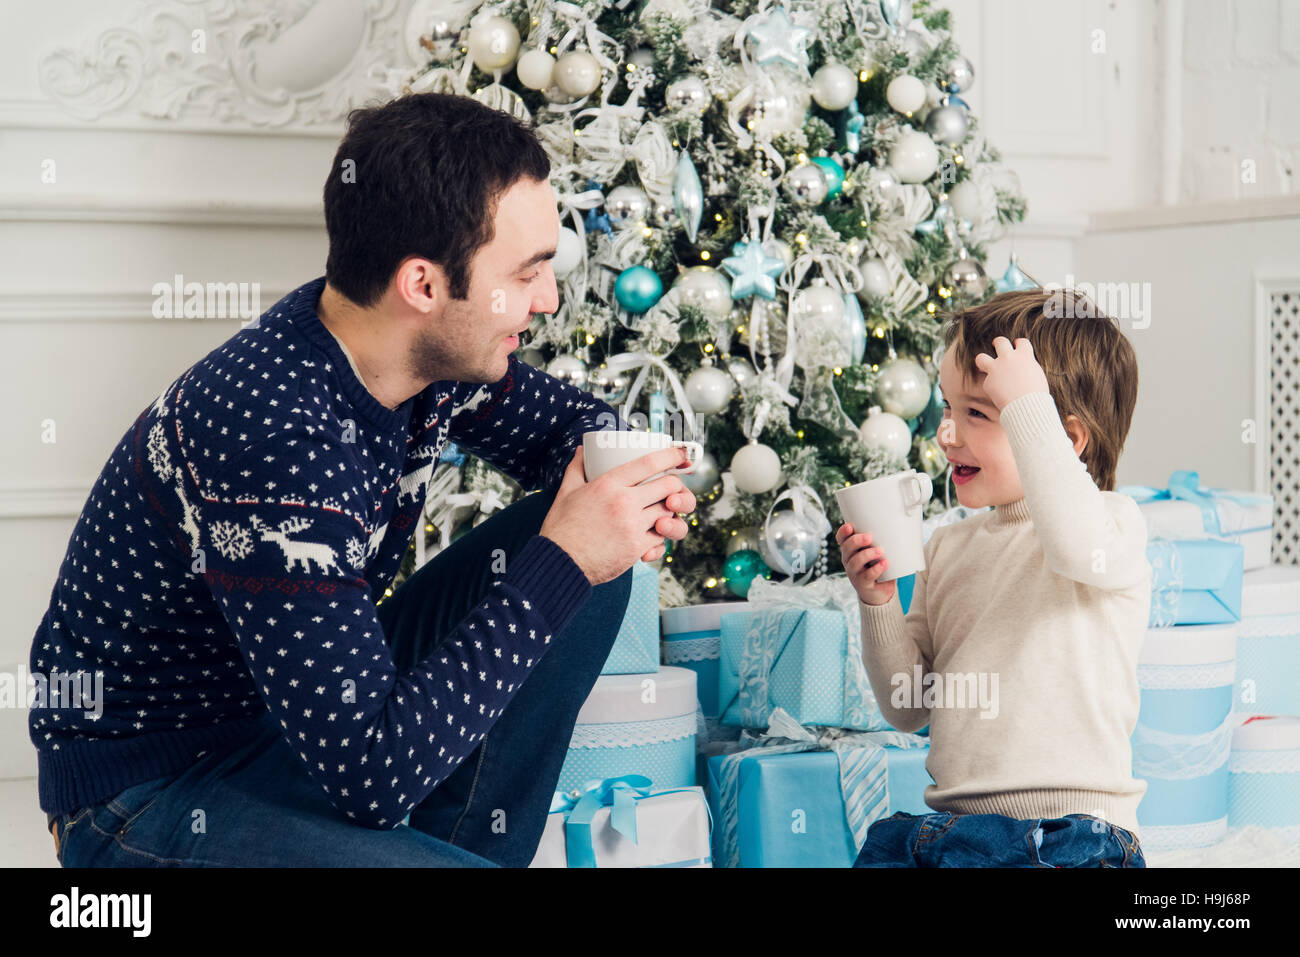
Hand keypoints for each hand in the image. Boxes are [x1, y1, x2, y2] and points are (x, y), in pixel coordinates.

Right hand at [539, 445, 696, 584]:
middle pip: (669, 485)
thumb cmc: (562, 528)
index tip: (680, 454)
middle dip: (675, 485)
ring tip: (662, 511)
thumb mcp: (566, 492)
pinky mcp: (637, 548)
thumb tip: (582, 451)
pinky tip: (652, 533)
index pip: (649, 463)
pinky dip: (660, 536)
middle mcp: (625, 502)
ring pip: (669, 512)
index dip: (671, 456)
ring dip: (670, 511)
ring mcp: (633, 526)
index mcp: (609, 484)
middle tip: (671, 487)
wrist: (560, 563)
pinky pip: (661, 538)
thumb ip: (576, 468)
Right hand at [836, 522, 894, 605]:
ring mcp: (854, 573)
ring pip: (855, 562)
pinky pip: (867, 576)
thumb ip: (880, 540)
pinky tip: (885, 563)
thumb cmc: (878, 567)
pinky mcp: (863, 584)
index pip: (841, 539)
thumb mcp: (876, 552)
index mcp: (851, 551)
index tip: (850, 526)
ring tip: (880, 550)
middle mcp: (849, 561)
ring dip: (867, 554)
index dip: (843, 532)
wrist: (879, 592)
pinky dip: (876, 569)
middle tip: (869, 537)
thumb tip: (898, 524)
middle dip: (856, 541)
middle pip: (847, 548)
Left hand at [972, 336, 1050, 410]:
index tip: (1017, 348)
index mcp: (1024, 355)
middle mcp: (1008, 358)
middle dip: (998, 343)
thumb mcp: (1036, 374)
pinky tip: (1000, 395)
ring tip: (984, 365)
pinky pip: (988, 383)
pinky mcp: (988, 382)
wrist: (1027, 406)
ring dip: (983, 360)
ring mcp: (996, 369)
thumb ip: (1026, 366)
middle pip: (1000, 341)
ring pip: (981, 358)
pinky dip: (993, 388)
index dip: (1018, 345)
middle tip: (997, 346)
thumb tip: (1021, 367)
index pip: (1021, 342)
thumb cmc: (1037, 394)